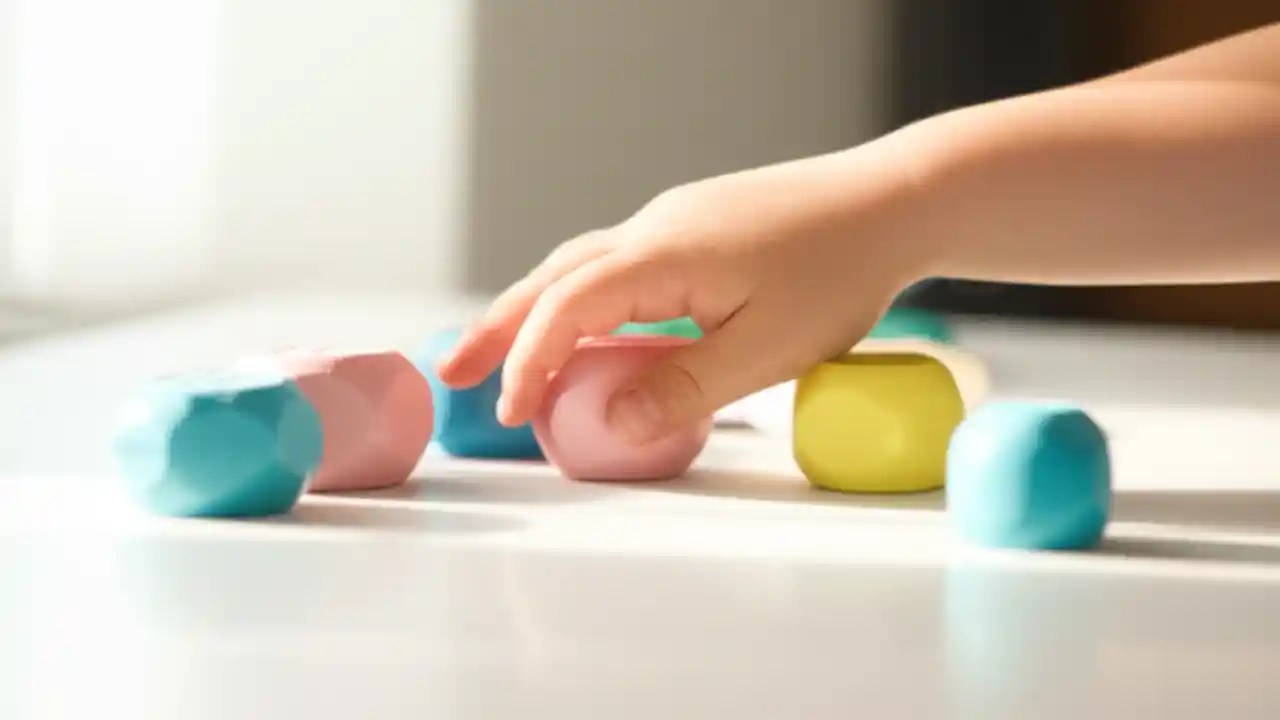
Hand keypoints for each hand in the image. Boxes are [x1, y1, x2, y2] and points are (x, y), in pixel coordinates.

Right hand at [436, 144, 929, 444]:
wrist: (892, 201)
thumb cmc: (840, 272)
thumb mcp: (764, 349)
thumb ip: (682, 388)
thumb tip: (607, 421)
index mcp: (662, 254)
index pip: (567, 306)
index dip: (529, 360)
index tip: (512, 411)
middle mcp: (654, 228)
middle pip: (553, 277)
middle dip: (498, 326)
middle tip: (452, 371)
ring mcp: (673, 222)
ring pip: (582, 266)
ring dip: (536, 310)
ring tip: (503, 355)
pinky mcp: (695, 228)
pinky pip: (617, 264)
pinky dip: (583, 300)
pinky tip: (589, 327)